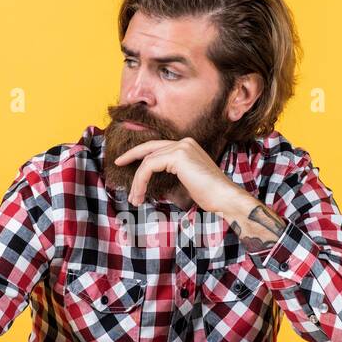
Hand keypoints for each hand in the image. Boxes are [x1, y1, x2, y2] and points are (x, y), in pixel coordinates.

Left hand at [113, 136, 257, 219]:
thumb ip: (170, 174)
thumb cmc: (209, 195)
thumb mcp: (185, 181)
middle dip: (131, 156)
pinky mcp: (178, 156)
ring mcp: (181, 147)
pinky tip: (140, 194)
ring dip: (137, 181)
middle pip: (149, 148)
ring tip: (134, 198)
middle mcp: (184, 142)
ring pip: (147, 161)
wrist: (224, 197)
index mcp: (187, 146)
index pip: (157, 147)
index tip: (126, 162)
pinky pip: (149, 166)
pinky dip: (141, 181)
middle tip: (117, 164)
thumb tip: (150, 179)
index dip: (140, 154)